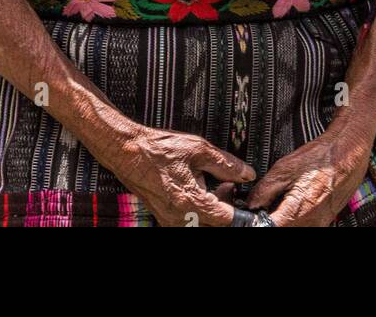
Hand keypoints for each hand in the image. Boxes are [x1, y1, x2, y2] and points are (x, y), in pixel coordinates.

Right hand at [111, 126, 254, 226]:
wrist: (128, 153)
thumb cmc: (160, 150)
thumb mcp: (199, 150)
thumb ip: (226, 165)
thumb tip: (248, 174)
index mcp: (190, 203)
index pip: (226, 219)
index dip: (241, 210)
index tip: (247, 198)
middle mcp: (179, 219)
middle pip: (215, 226)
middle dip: (228, 210)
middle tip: (230, 186)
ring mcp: (170, 221)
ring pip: (202, 225)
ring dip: (214, 212)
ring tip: (217, 187)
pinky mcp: (165, 218)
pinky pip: (190, 223)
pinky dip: (201, 211)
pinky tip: (203, 190)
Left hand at [246, 122, 373, 226]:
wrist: (349, 152)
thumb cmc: (321, 157)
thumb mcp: (284, 169)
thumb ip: (263, 191)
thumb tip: (250, 206)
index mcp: (296, 214)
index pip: (266, 228)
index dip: (256, 221)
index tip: (253, 212)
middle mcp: (310, 225)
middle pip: (282, 228)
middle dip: (270, 220)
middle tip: (267, 204)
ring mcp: (320, 225)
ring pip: (293, 227)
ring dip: (283, 219)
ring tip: (282, 200)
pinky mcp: (326, 221)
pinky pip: (305, 225)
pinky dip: (295, 218)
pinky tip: (296, 201)